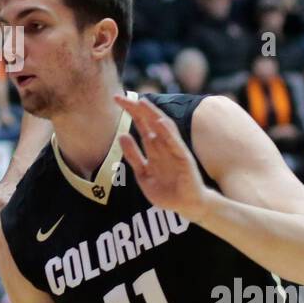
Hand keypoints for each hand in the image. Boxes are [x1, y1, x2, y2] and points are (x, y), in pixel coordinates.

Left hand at [114, 94, 212, 223]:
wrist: (187, 206)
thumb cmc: (166, 191)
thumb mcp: (143, 174)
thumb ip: (133, 156)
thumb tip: (121, 136)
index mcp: (154, 148)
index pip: (142, 124)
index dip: (130, 111)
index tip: (116, 99)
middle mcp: (164, 145)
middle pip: (150, 121)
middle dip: (136, 109)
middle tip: (119, 96)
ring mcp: (174, 150)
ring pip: (163, 128)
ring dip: (153, 114)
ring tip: (142, 102)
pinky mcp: (184, 159)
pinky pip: (175, 144)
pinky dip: (168, 133)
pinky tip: (159, 122)